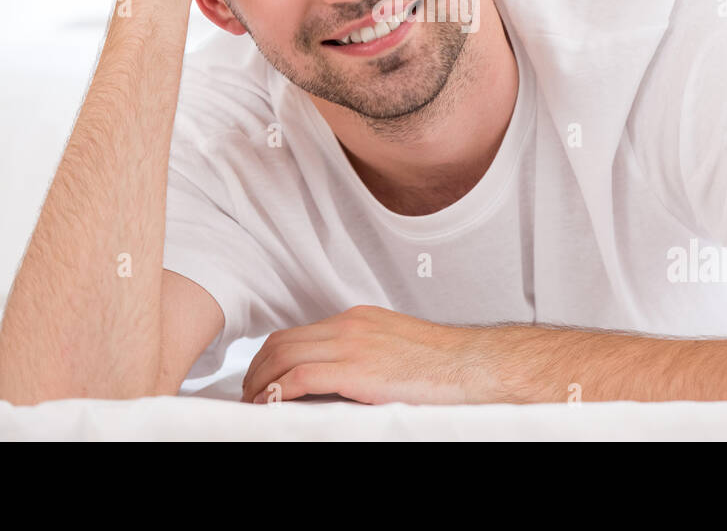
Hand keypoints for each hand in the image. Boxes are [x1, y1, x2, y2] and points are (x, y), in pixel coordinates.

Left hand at [240, 305, 511, 404]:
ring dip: (261, 382)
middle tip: (250, 394)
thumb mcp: (398, 347)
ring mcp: (352, 345)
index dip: (274, 357)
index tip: (265, 377)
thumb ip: (367, 355)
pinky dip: (278, 392)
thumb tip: (345, 380)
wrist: (476, 365)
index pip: (301, 333)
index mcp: (359, 319)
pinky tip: (272, 406)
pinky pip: (301, 378)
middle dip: (258, 368)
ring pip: (284, 357)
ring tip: (255, 404)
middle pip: (283, 341)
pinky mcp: (357, 370)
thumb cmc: (447, 364)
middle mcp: (350, 326)